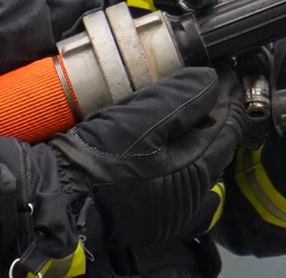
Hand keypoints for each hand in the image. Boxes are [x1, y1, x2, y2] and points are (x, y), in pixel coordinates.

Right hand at [44, 66, 241, 250]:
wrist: (57, 198)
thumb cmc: (97, 161)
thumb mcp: (142, 118)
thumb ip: (183, 98)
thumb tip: (211, 81)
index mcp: (196, 173)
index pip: (228, 127)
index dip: (229, 96)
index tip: (224, 73)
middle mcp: (190, 198)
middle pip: (216, 148)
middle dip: (216, 115)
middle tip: (210, 84)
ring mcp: (171, 210)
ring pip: (198, 165)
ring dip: (198, 136)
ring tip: (191, 108)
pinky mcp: (150, 213)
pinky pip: (177, 179)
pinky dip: (180, 158)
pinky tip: (171, 144)